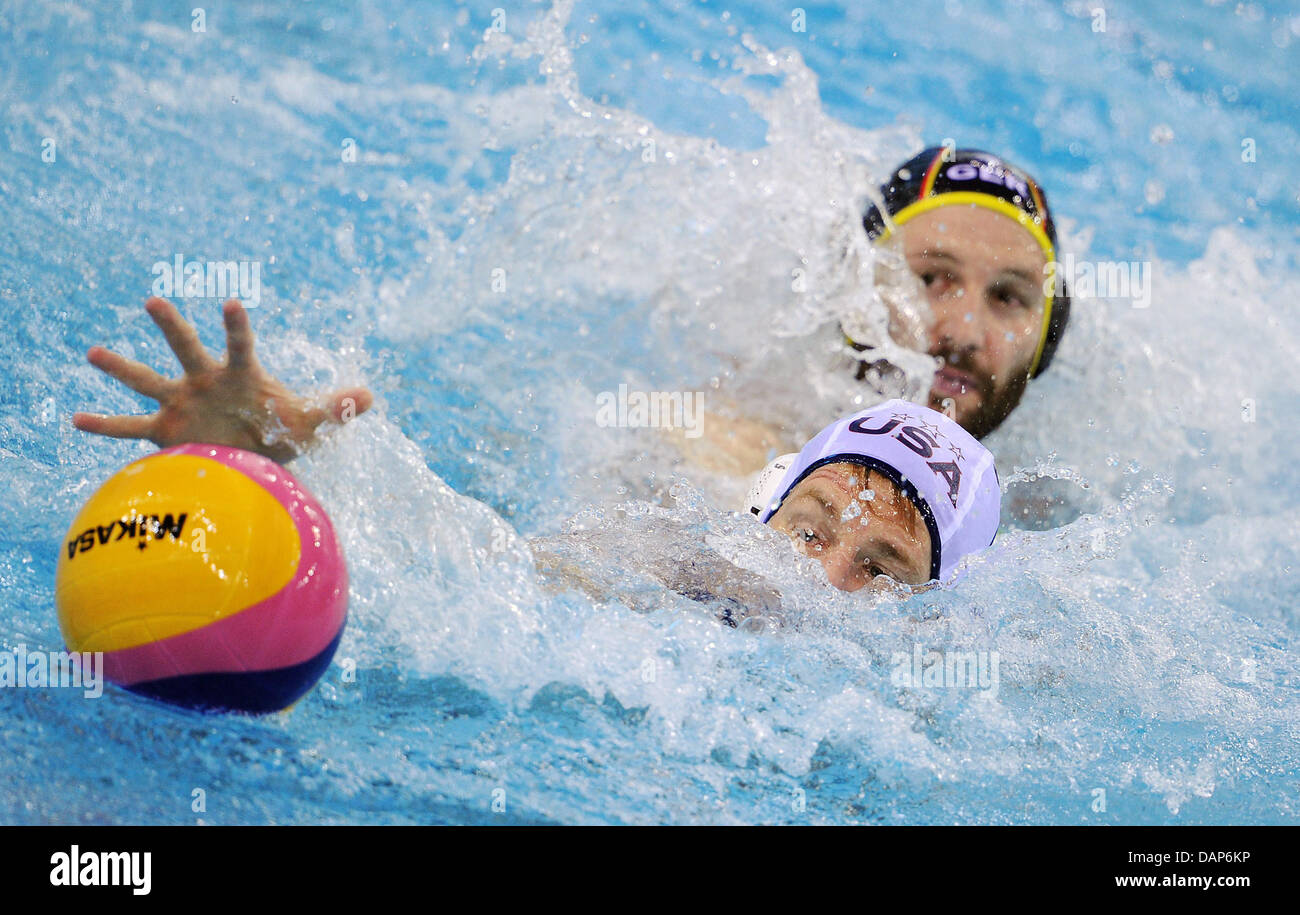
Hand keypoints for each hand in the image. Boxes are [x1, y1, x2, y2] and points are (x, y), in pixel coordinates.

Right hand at [72, 297, 372, 463]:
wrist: (252, 460)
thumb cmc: (279, 433)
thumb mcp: (308, 422)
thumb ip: (336, 408)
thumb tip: (371, 396)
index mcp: (240, 374)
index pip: (240, 344)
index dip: (237, 326)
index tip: (232, 303)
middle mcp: (205, 381)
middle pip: (186, 348)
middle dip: (172, 327)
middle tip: (154, 300)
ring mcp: (181, 403)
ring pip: (147, 380)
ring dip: (121, 367)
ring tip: (93, 352)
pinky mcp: (165, 431)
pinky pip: (129, 428)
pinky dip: (104, 426)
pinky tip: (76, 418)